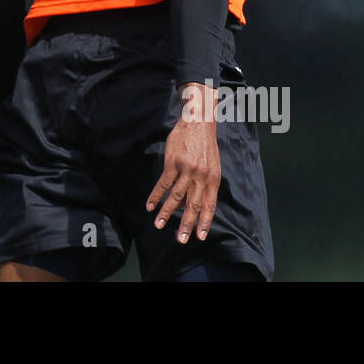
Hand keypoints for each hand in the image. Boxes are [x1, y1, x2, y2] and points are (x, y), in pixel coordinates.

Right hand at [146, 82, 220, 243]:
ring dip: (166, 213)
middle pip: (193, 205)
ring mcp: (186, 169)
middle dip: (186, 225)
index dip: (204, 222)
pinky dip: (156, 196)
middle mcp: (201, 177)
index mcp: (213, 179)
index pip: (209, 206)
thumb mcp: (211, 167)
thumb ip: (204, 186)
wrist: (198, 123)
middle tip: (181, 240)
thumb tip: (190, 205)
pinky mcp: (173, 162)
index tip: (199, 237)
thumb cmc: (205, 146)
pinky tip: (150, 206)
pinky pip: (163, 183)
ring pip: (175, 196)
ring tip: (159, 225)